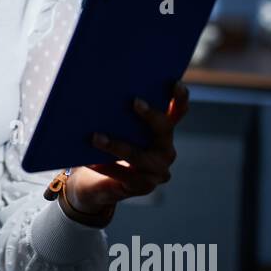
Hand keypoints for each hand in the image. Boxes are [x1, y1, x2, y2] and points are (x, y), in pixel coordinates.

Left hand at [63, 80, 190, 213]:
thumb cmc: (108, 146)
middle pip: (164, 128)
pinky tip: (91, 161)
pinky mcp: (144, 186)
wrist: (97, 184)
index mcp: (162, 130)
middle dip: (151, 115)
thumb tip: (103, 90)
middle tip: (135, 101)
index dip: (179, 98)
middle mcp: (166, 149)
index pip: (177, 111)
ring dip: (116, 146)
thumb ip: (118, 113)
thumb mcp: (115, 128)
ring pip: (139, 156)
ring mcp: (158, 170)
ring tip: (96, 137)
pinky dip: (106, 167)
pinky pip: (124, 176)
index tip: (175, 83)